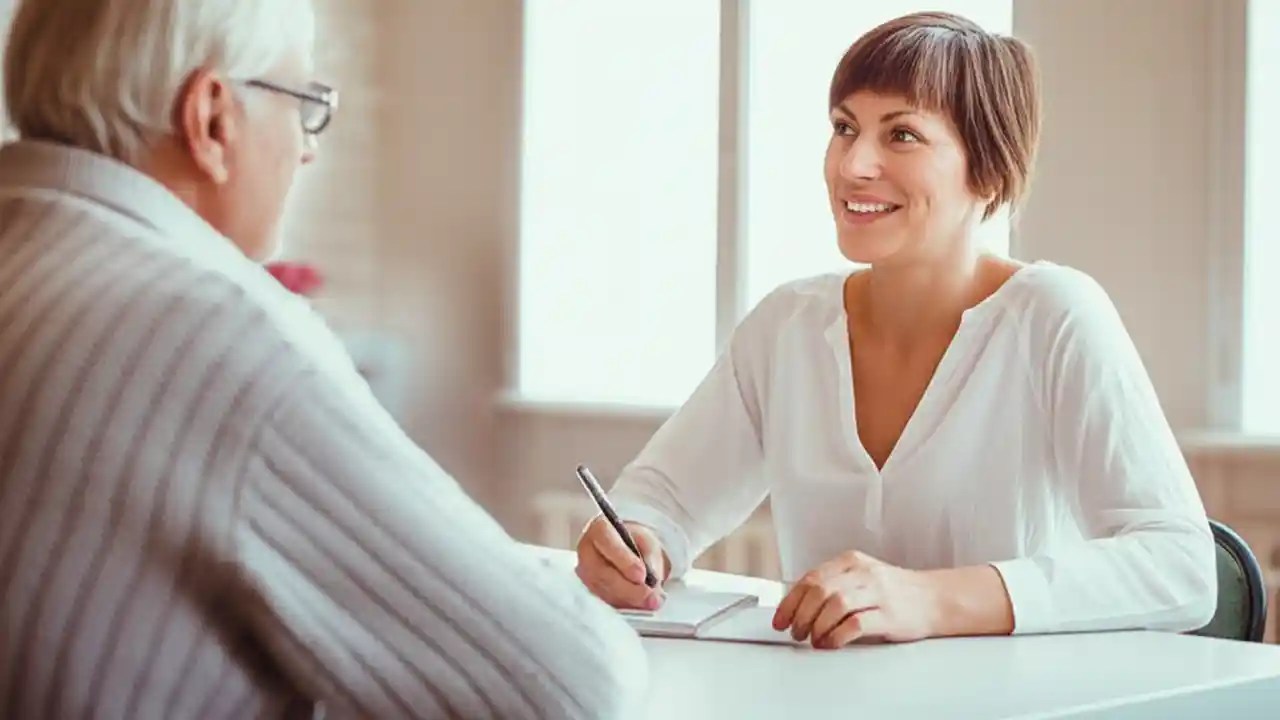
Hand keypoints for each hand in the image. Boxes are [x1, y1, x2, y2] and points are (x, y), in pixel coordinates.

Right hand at [575, 516, 668, 610]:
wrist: (625, 551)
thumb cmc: (634, 543)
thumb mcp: (647, 542)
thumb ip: (650, 559)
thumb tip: (652, 582)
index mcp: (599, 530)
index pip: (607, 542)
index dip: (624, 560)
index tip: (641, 575)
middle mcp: (586, 551)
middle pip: (602, 572)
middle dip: (629, 588)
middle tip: (650, 596)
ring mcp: (584, 573)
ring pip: (602, 590)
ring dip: (628, 600)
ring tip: (651, 602)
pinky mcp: (589, 590)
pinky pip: (604, 601)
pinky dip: (624, 605)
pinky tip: (640, 605)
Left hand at [772, 550, 938, 648]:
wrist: (935, 598)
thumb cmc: (894, 591)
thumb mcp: (861, 578)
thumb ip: (833, 585)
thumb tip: (796, 608)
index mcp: (851, 561)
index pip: (810, 578)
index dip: (790, 601)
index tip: (780, 619)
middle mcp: (863, 573)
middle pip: (819, 590)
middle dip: (801, 615)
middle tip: (796, 632)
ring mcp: (878, 592)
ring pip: (835, 604)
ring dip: (817, 626)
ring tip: (813, 639)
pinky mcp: (889, 615)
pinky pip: (855, 623)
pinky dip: (837, 636)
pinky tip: (831, 643)